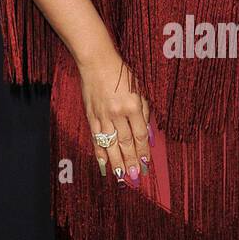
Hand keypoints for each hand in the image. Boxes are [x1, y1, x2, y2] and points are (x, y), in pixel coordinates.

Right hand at [78, 45, 150, 184]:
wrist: (97, 63)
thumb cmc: (121, 74)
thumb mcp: (140, 89)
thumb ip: (144, 112)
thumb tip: (147, 135)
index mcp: (133, 106)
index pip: (140, 135)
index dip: (143, 151)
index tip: (146, 163)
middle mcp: (117, 113)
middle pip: (126, 143)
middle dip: (131, 161)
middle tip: (135, 176)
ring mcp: (102, 116)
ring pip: (111, 144)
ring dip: (116, 162)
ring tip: (121, 176)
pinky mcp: (91, 116)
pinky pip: (96, 138)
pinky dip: (100, 152)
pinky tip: (104, 164)